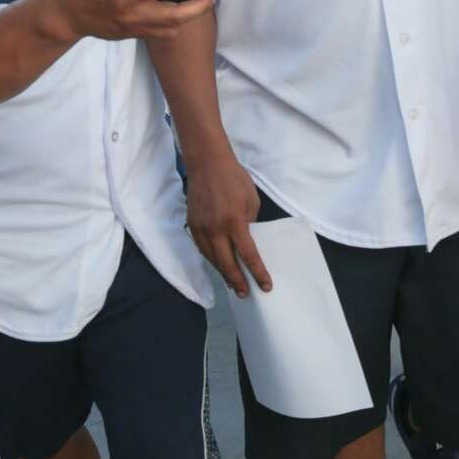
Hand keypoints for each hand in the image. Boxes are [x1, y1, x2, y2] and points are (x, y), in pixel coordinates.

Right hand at [185, 150, 270, 297]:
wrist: (207, 164)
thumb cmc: (234, 179)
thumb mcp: (252, 200)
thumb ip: (250, 223)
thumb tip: (248, 241)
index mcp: (235, 222)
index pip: (248, 255)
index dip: (258, 272)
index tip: (266, 286)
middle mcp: (216, 230)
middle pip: (227, 264)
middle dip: (238, 281)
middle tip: (245, 294)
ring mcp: (201, 229)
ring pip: (212, 259)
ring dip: (223, 273)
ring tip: (233, 284)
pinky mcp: (192, 226)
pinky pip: (202, 250)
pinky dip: (212, 260)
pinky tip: (219, 265)